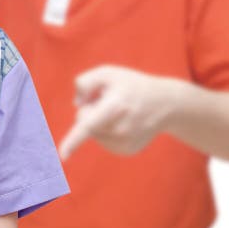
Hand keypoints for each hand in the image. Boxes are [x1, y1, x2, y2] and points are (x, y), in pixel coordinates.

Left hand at [59, 65, 175, 159]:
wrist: (166, 103)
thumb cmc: (132, 85)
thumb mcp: (108, 72)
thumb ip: (84, 82)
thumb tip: (77, 104)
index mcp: (114, 107)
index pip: (88, 126)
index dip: (73, 141)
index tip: (62, 156)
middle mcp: (120, 129)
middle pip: (83, 120)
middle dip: (88, 109)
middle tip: (109, 100)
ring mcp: (124, 143)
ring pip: (92, 132)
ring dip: (98, 121)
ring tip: (119, 111)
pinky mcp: (126, 150)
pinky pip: (102, 140)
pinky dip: (105, 130)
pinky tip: (122, 122)